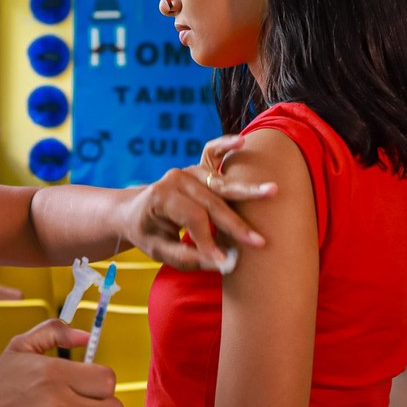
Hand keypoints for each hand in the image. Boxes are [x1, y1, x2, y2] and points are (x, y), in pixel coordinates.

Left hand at [119, 134, 276, 270]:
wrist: (134, 211)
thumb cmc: (147, 233)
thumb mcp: (158, 250)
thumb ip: (188, 258)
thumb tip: (223, 264)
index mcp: (161, 197)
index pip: (192, 217)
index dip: (208, 239)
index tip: (222, 260)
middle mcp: (175, 179)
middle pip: (211, 201)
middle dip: (236, 224)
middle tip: (259, 241)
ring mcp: (188, 171)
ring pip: (221, 184)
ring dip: (247, 190)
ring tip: (272, 191)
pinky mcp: (198, 169)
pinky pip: (213, 152)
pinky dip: (226, 145)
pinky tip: (241, 142)